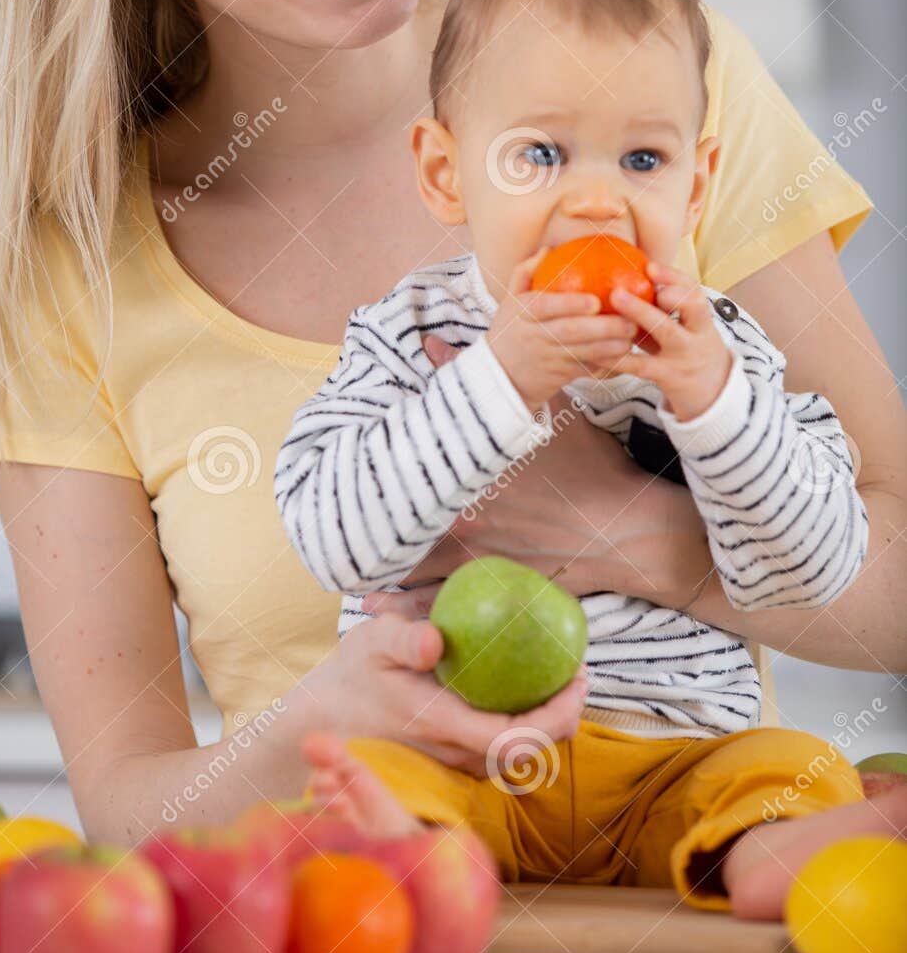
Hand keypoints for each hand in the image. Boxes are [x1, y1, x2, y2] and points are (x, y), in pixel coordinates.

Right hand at [304, 612, 588, 774]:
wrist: (322, 722)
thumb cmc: (352, 676)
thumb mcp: (370, 642)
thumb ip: (402, 638)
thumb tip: (435, 638)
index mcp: (443, 725)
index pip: (518, 737)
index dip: (558, 714)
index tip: (577, 677)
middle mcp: (455, 754)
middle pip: (530, 752)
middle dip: (564, 716)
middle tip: (576, 671)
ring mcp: (454, 763)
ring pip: (518, 755)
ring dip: (546, 722)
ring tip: (558, 678)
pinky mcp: (452, 761)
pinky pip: (501, 751)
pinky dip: (524, 726)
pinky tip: (526, 692)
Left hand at [360, 333, 716, 615]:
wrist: (628, 529)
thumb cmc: (588, 466)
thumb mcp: (541, 413)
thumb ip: (478, 376)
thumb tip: (431, 341)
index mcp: (467, 477)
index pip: (401, 474)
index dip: (364, 472)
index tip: (335, 468)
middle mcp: (463, 522)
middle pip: (400, 525)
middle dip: (366, 525)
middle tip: (325, 526)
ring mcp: (478, 560)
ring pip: (413, 569)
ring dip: (381, 571)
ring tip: (345, 574)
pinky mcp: (497, 588)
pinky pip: (444, 603)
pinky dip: (411, 606)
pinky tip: (383, 611)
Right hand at [486, 251, 638, 410]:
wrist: (501, 376)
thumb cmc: (511, 330)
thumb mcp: (510, 300)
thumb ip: (525, 272)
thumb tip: (548, 249)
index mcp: (522, 313)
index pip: (544, 307)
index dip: (570, 304)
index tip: (596, 301)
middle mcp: (534, 336)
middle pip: (570, 332)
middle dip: (602, 328)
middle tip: (629, 321)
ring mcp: (547, 359)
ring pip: (582, 354)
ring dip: (609, 348)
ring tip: (631, 338)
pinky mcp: (559, 377)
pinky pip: (585, 371)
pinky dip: (605, 365)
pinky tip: (623, 357)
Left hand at [608, 263, 732, 421]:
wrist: (712, 393)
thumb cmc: (688, 351)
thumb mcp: (685, 330)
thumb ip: (663, 309)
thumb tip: (623, 277)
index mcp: (701, 319)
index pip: (695, 292)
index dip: (675, 277)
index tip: (650, 266)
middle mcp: (697, 334)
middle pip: (689, 306)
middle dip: (663, 290)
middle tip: (632, 281)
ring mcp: (685, 355)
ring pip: (665, 331)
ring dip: (639, 315)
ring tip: (612, 303)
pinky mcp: (668, 376)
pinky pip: (640, 365)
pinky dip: (618, 358)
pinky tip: (596, 350)